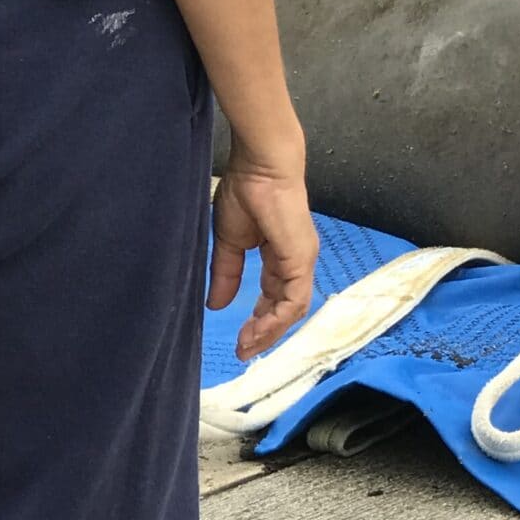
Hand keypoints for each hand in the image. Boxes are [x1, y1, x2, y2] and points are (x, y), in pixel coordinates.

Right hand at [209, 141, 316, 358]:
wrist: (259, 167)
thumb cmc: (246, 193)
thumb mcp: (229, 241)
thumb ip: (226, 273)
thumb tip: (217, 304)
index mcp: (281, 256)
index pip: (275, 296)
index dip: (259, 319)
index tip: (240, 338)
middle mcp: (296, 262)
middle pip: (286, 308)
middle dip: (264, 332)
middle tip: (244, 351)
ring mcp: (302, 261)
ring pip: (292, 309)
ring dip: (269, 331)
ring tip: (248, 346)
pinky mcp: (301, 259)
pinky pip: (293, 298)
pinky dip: (277, 318)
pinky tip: (258, 330)